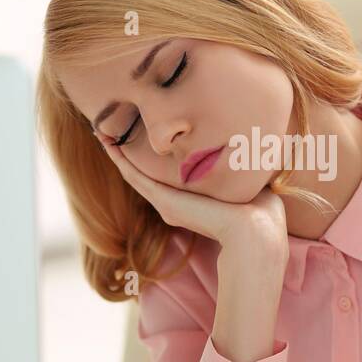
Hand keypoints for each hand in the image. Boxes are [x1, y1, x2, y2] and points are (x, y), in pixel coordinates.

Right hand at [94, 132, 289, 258]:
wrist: (254, 231)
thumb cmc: (259, 211)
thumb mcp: (246, 182)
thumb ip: (240, 168)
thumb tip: (251, 149)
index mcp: (192, 201)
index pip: (166, 177)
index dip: (152, 158)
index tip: (144, 136)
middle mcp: (174, 204)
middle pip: (144, 174)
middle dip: (128, 152)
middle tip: (111, 130)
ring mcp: (166, 203)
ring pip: (133, 173)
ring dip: (117, 153)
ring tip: (102, 132)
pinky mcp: (163, 200)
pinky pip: (133, 175)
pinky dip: (119, 159)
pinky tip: (107, 142)